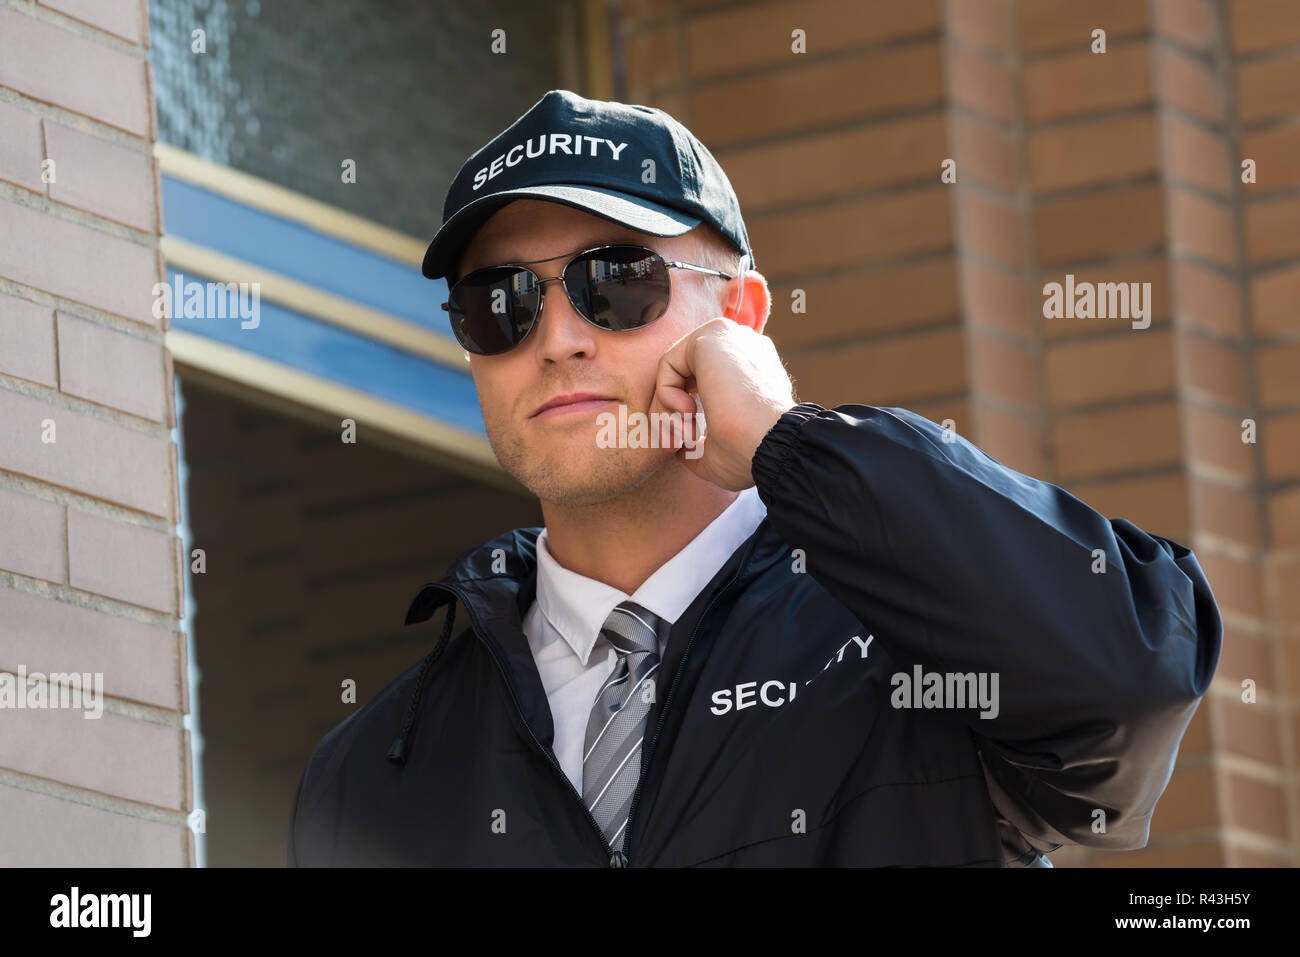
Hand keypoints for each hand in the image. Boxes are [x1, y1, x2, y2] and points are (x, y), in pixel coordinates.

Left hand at [648, 318, 796, 489]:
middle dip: (671, 412)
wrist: (769, 443)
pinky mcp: (710, 336)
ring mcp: (728, 339)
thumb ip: (700, 447)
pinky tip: (687, 413)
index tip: (685, 446)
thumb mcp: (721, 453)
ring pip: (675, 371)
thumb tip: (682, 450)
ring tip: (687, 432)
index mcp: (752, 372)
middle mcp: (743, 349)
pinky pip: (668, 364)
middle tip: (677, 442)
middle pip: (686, 376)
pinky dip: (666, 394)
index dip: (684, 418)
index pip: (704, 385)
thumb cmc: (751, 452)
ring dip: (668, 407)